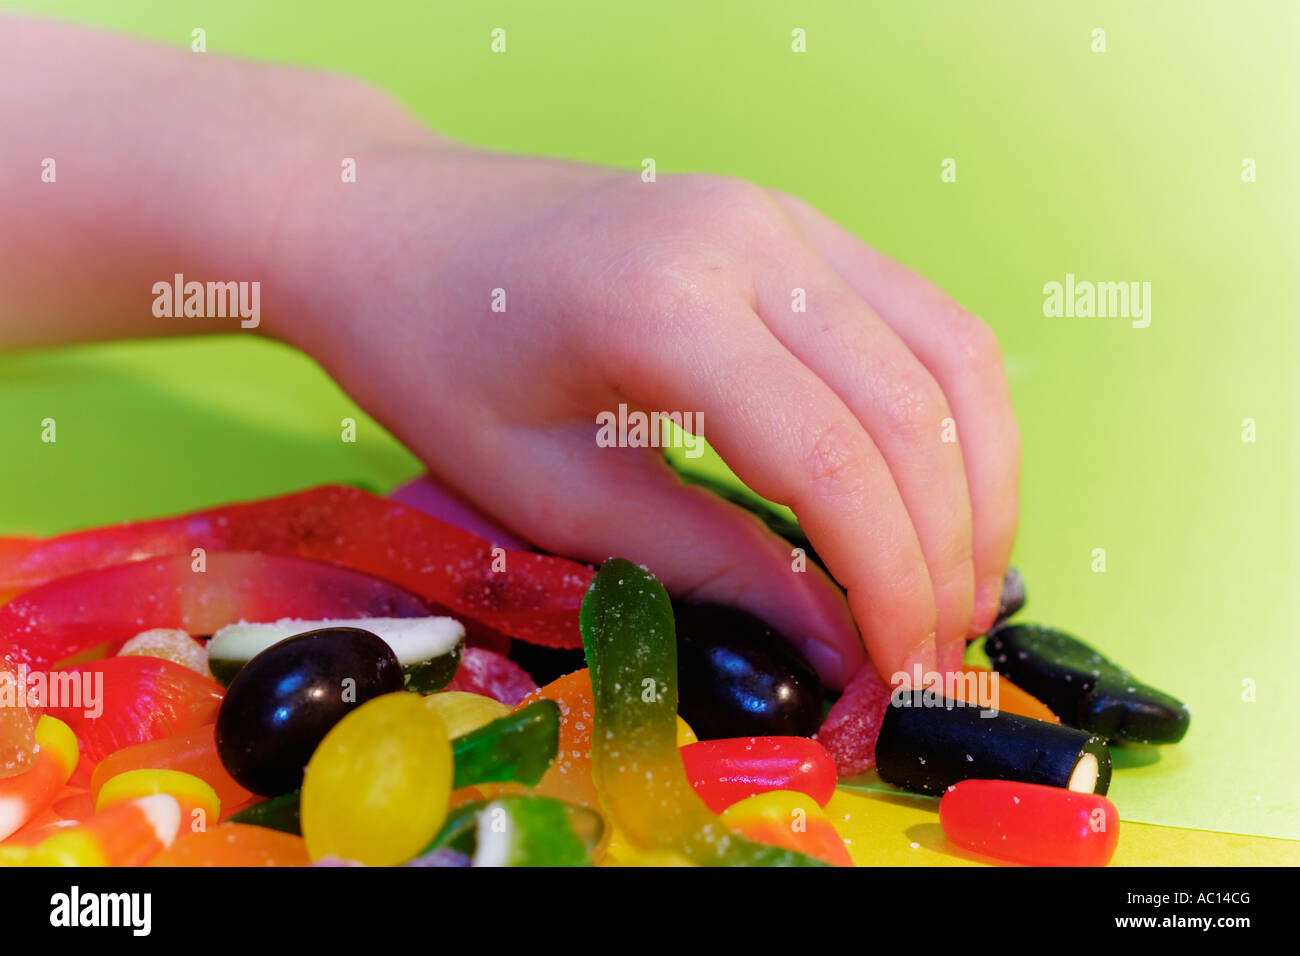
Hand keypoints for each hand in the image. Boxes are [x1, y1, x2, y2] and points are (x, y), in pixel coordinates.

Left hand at [274, 149, 1019, 689]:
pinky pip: (920, 319)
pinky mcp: (797, 223)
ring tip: (960, 591)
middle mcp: (752, 238)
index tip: (898, 680)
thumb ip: (703, 564)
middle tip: (935, 662)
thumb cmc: (437, 358)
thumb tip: (835, 645)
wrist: (394, 228)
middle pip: (913, 413)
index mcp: (666, 304)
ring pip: (949, 357)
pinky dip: (952, 420)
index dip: (888, 585)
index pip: (834, 461)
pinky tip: (940, 496)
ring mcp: (785, 215)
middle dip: (946, 555)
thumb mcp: (549, 491)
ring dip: (977, 486)